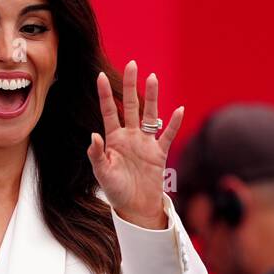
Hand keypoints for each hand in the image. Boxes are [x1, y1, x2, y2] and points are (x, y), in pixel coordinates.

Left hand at [87, 60, 183, 228]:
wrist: (135, 208)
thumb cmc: (116, 191)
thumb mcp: (103, 174)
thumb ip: (97, 155)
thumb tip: (94, 135)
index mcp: (114, 140)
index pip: (109, 112)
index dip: (105, 95)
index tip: (100, 76)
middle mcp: (130, 137)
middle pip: (130, 106)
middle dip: (131, 86)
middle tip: (132, 64)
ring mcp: (145, 143)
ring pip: (149, 115)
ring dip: (152, 97)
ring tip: (153, 78)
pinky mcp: (159, 153)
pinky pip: (167, 135)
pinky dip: (173, 124)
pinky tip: (178, 109)